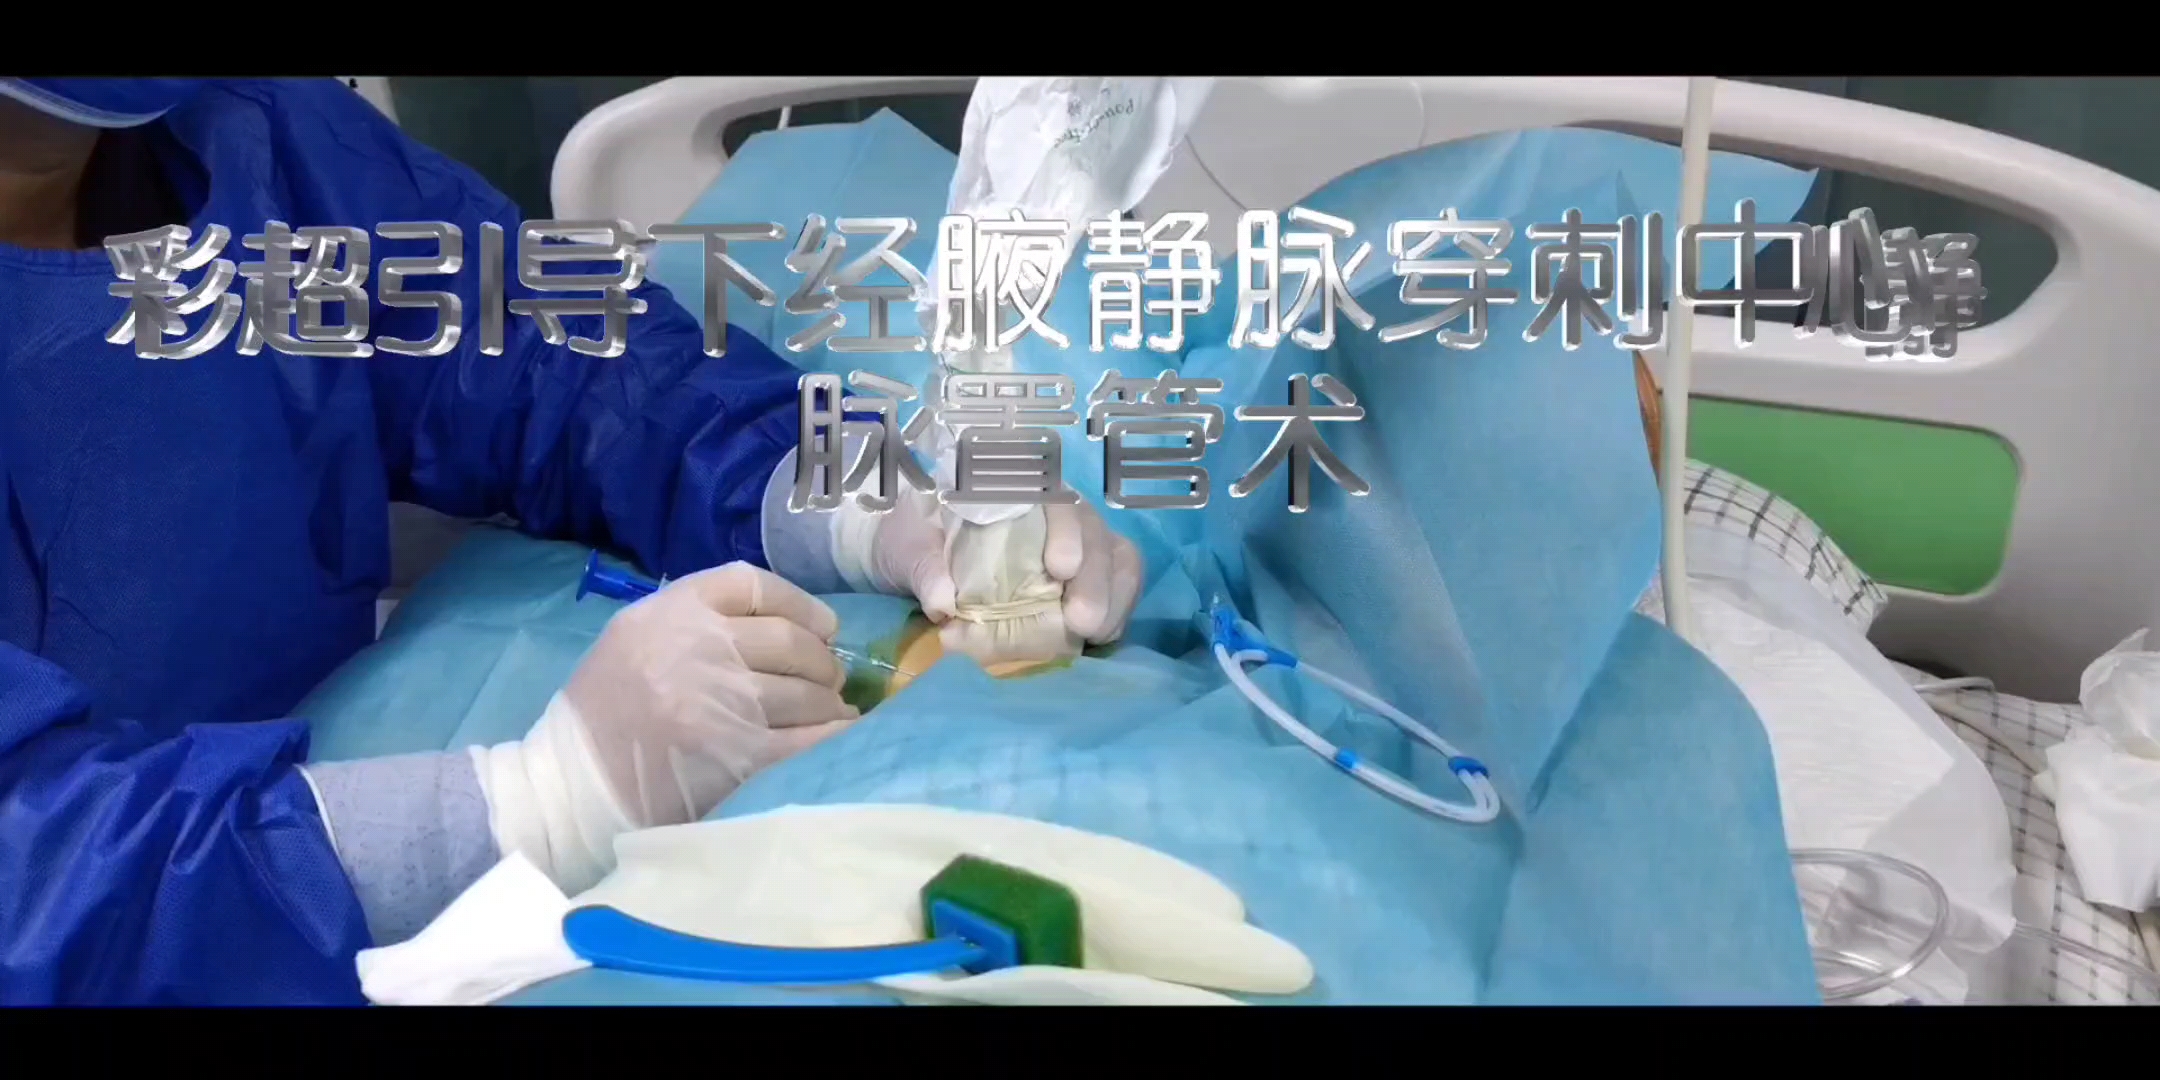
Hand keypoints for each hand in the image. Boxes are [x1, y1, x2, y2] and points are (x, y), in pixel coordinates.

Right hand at [471, 563, 858, 893]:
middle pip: (789, 640)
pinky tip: (838, 736)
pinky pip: (806, 739)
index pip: (753, 584)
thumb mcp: (634, 638)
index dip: (799, 604)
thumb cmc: (604, 712)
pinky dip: (832, 736)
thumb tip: (785, 626)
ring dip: (828, 701)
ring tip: (831, 710)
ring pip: (805, 691)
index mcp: (669, 612)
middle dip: (820, 660)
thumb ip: (695, 619)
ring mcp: (719, 702)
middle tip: (829, 677)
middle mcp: (697, 648)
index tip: (821, 627)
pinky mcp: (736, 755)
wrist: (569, 787)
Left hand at [837, 492, 1143, 665]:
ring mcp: (1077, 543)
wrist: (914, 556)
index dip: (1066, 528)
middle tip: (1082, 621)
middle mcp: (1053, 511)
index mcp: (1012, 490)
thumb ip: (924, 567)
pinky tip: (1099, 638)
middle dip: (1096, 576)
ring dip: (1113, 596)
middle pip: (1093, 530)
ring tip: (1095, 633)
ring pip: (1117, 556)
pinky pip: (1120, 586)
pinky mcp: (1086, 578)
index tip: (1060, 567)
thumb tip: (944, 602)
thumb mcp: (907, 546)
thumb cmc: (916, 538)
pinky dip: (1117, 611)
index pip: (1052, 495)